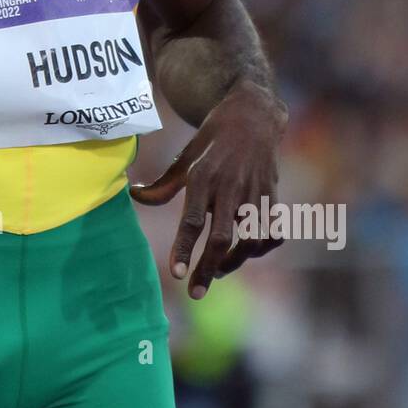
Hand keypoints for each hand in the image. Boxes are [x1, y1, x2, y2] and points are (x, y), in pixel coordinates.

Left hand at [129, 81, 287, 298]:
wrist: (252, 115)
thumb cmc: (212, 140)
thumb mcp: (185, 158)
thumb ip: (162, 185)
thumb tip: (134, 196)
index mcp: (203, 177)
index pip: (192, 221)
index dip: (183, 248)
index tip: (176, 274)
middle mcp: (229, 187)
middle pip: (220, 238)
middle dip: (208, 269)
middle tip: (196, 293)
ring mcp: (254, 193)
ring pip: (249, 240)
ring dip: (233, 262)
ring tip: (218, 271)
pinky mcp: (273, 196)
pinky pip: (272, 232)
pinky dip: (261, 249)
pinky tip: (246, 253)